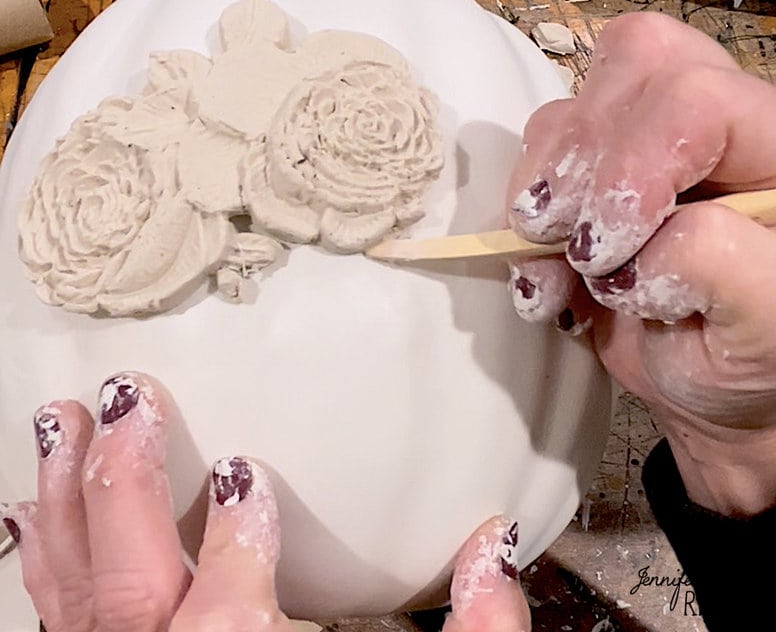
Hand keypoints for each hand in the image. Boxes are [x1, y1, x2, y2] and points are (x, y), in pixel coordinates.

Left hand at [2, 372, 530, 630]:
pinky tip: (32, 513)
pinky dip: (43, 562)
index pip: (235, 589)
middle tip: (123, 401)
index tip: (249, 472)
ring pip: (75, 592)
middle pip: (133, 578)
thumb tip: (493, 548)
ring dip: (65, 500)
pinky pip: (57, 621)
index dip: (239, 521)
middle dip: (126, 478)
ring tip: (57, 425)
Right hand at [507, 12, 775, 516]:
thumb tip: (634, 249)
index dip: (633, 160)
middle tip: (569, 246)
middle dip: (576, 160)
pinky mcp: (589, 185)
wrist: (720, 389)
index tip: (606, 248)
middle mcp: (709, 129)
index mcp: (771, 145)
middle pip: (630, 66)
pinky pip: (535, 167)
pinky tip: (540, 283)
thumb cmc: (760, 357)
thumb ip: (719, 266)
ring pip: (569, 113)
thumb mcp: (763, 324)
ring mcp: (641, 150)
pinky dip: (519, 229)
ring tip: (550, 278)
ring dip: (537, 199)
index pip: (694, 97)